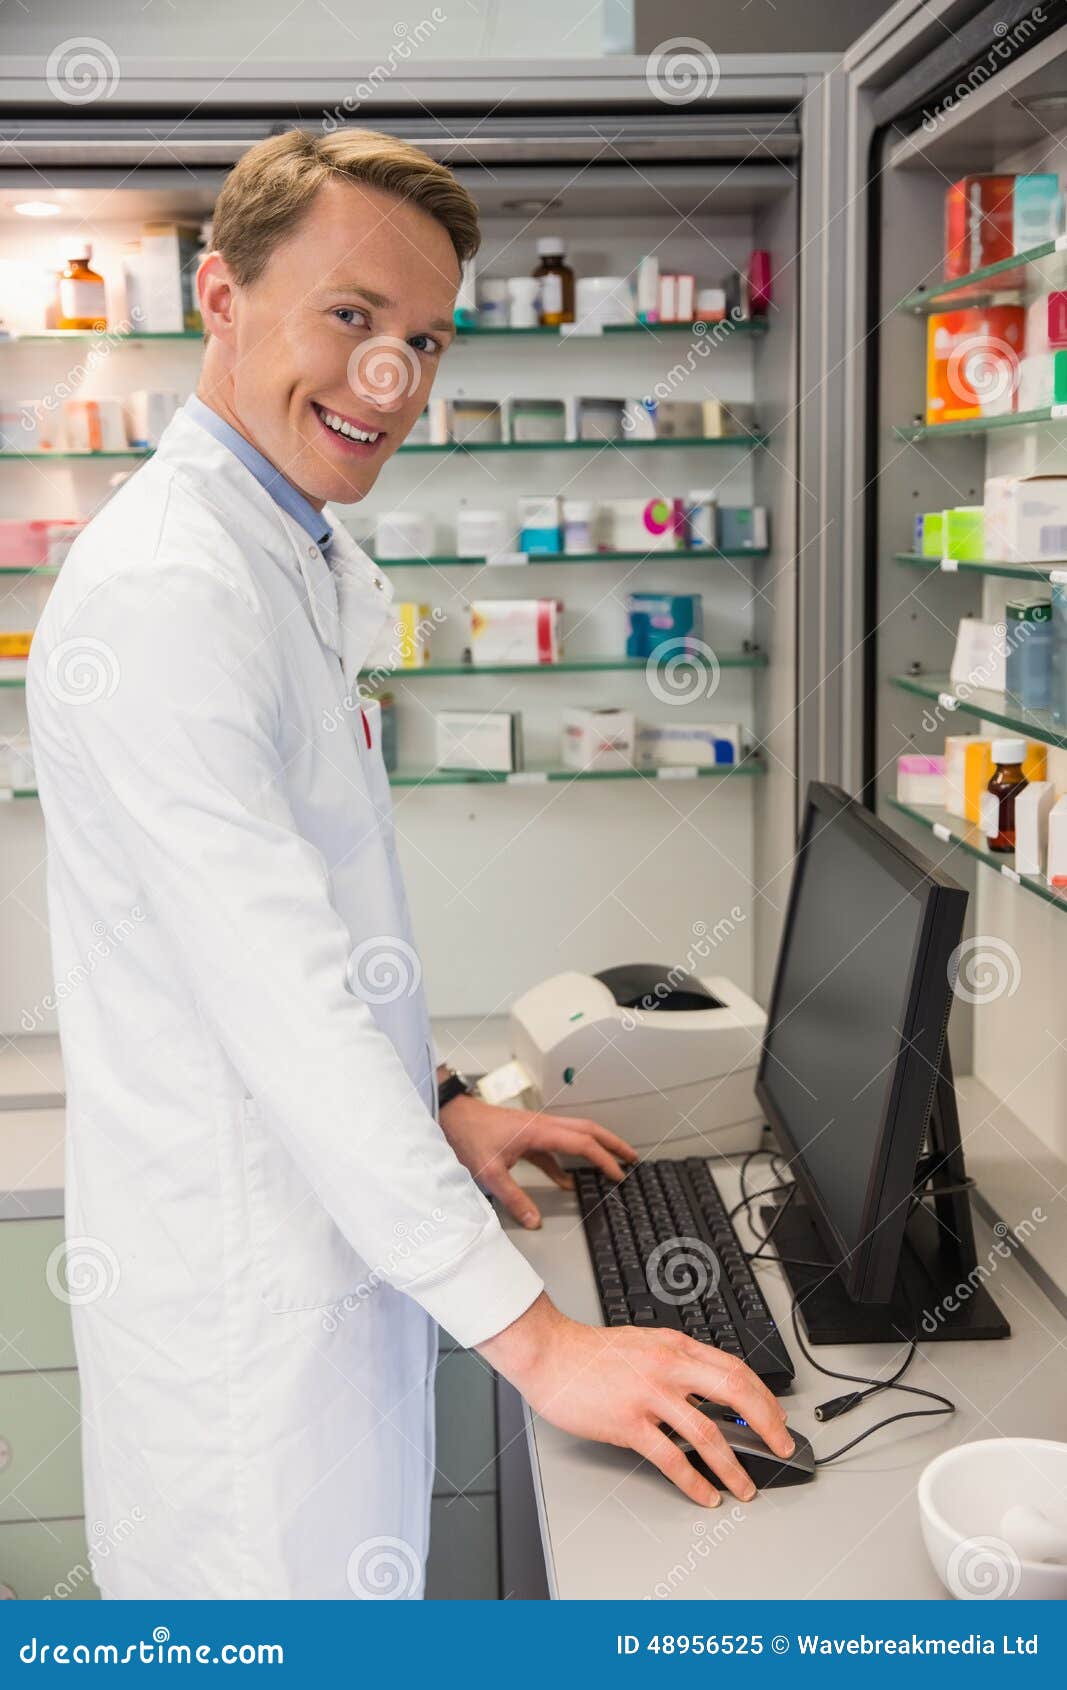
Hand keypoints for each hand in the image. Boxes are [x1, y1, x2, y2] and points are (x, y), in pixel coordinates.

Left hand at [438, 1091, 636, 1228]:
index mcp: (540, 1131)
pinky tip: (567, 1182)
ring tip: (609, 1165)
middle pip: (588, 1130)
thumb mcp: (490, 1173)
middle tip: (632, 1158)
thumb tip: (534, 1221)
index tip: (619, 1174)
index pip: (582, 1142)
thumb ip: (514, 1199)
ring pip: (574, 1134)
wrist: (451, 1116)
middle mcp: (543, 1125)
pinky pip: (554, 1148)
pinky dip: (565, 1163)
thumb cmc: (469, 1136)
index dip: (604, 1158)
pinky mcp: (526, 1136)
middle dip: (612, 1143)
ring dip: (594, 1148)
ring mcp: (536, 1129)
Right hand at [479, 1293, 794, 1506]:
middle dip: (768, 1424)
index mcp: (676, 1346)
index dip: (763, 1396)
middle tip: (782, 1448)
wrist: (550, 1353)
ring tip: (745, 1486)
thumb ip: (675, 1363)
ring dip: (733, 1465)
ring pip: (708, 1432)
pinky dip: (694, 1481)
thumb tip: (706, 1393)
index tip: (776, 1417)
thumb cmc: (590, 1353)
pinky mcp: (628, 1422)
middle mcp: (669, 1366)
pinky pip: (671, 1457)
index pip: (734, 1368)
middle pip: (735, 1392)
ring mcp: (649, 1394)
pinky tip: (705, 1493)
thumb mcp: (644, 1344)